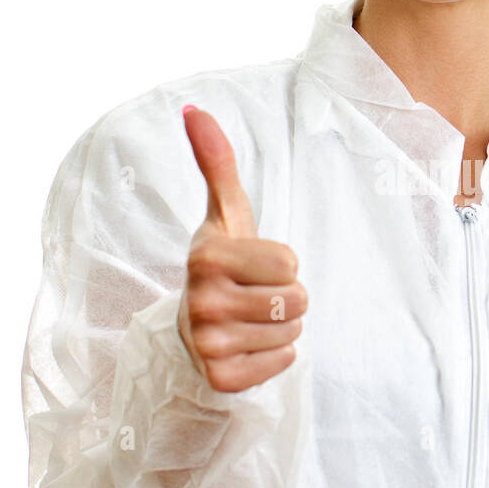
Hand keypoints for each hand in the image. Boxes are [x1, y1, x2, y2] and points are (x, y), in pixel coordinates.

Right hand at [178, 105, 306, 391]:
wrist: (191, 323)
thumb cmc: (223, 262)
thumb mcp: (225, 213)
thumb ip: (217, 162)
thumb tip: (194, 109)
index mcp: (206, 256)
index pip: (291, 262)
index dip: (282, 263)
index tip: (254, 265)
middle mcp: (202, 301)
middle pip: (297, 299)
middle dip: (287, 296)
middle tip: (256, 295)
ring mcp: (208, 344)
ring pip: (293, 332)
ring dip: (282, 326)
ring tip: (252, 318)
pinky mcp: (220, 378)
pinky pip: (282, 363)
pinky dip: (276, 355)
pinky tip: (250, 345)